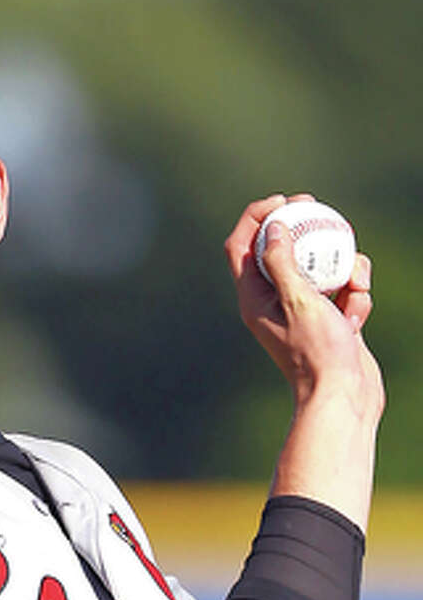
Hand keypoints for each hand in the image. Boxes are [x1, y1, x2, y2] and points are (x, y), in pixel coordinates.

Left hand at [224, 193, 383, 422]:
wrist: (341, 398)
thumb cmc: (315, 353)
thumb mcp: (297, 300)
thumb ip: (282, 262)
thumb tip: (273, 228)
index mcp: (253, 298)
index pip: (241, 244)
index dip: (257, 215)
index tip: (286, 201)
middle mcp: (274, 302)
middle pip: (284, 247)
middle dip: (305, 227)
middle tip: (321, 208)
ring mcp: (304, 310)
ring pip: (323, 265)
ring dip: (345, 267)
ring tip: (353, 288)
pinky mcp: (331, 318)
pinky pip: (345, 289)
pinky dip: (356, 296)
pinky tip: (357, 319)